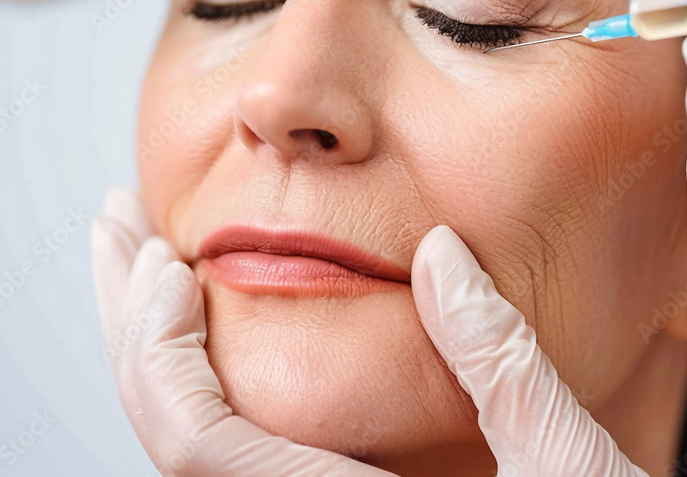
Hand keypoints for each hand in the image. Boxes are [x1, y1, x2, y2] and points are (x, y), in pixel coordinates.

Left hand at [91, 187, 646, 475]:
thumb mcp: (571, 464)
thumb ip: (502, 362)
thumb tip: (439, 256)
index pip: (196, 446)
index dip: (161, 350)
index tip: (169, 264)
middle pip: (170, 442)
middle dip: (129, 329)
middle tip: (115, 233)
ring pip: (192, 445)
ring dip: (156, 347)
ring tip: (146, 265)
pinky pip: (231, 447)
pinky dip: (201, 374)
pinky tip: (212, 326)